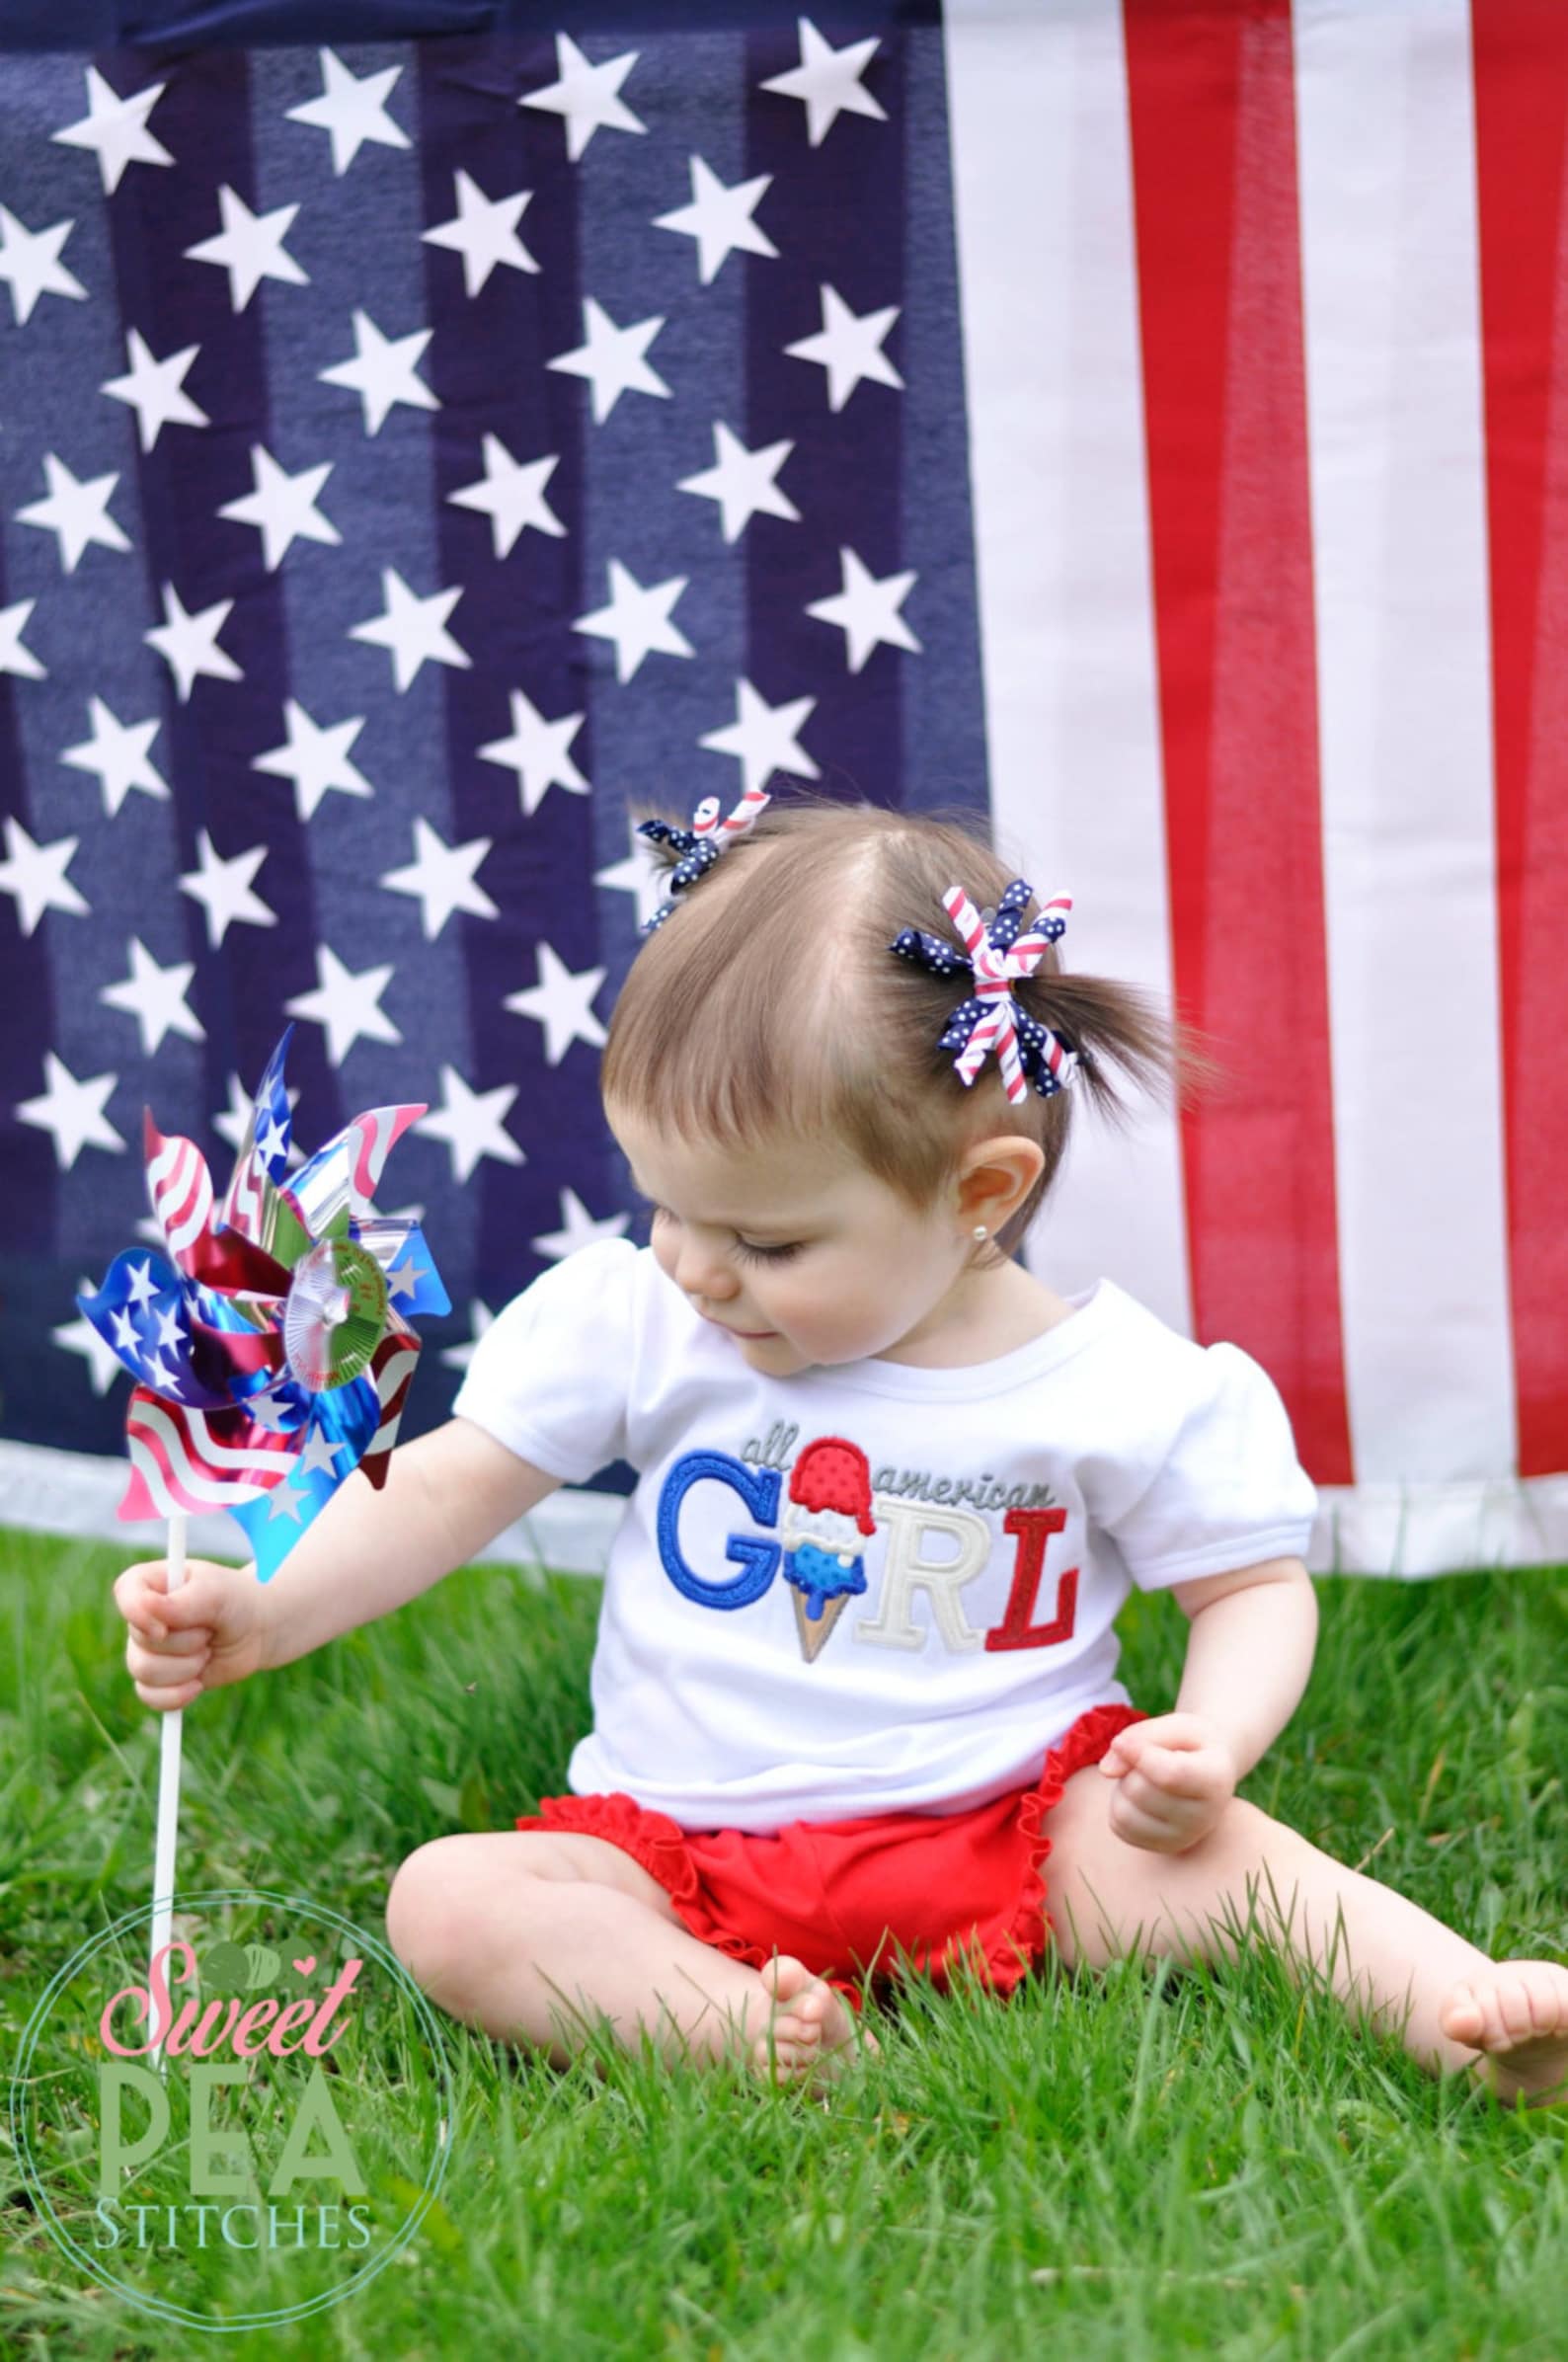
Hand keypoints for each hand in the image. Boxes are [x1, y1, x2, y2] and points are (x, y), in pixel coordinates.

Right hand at [114, 1557, 270, 1712]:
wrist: (257, 1630)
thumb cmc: (236, 1601)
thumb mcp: (217, 1595)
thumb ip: (183, 1603)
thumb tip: (147, 1606)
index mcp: (151, 1582)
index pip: (126, 1592)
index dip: (139, 1614)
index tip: (164, 1628)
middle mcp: (144, 1615)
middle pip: (141, 1641)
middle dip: (185, 1642)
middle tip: (210, 1630)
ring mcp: (148, 1648)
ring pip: (144, 1671)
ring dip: (186, 1667)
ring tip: (207, 1651)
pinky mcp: (158, 1677)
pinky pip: (148, 1696)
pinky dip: (175, 1695)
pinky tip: (197, 1684)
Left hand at [1098, 1713, 1238, 1853]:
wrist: (1210, 1771)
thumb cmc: (1191, 1744)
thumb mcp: (1176, 1725)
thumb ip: (1142, 1737)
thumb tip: (1106, 1770)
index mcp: (1215, 1779)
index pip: (1169, 1775)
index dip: (1138, 1755)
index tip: (1123, 1741)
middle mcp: (1205, 1817)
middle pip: (1140, 1792)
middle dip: (1131, 1768)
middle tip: (1146, 1759)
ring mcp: (1185, 1838)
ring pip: (1124, 1813)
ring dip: (1122, 1787)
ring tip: (1143, 1777)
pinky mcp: (1164, 1847)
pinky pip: (1119, 1827)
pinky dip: (1120, 1805)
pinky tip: (1140, 1796)